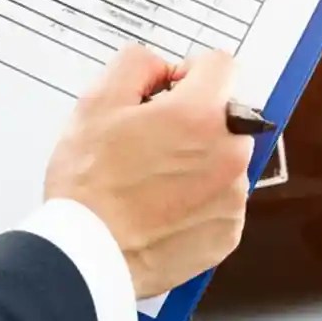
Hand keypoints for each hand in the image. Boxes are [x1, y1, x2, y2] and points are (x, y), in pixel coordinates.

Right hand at [44, 45, 253, 297]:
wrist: (87, 256)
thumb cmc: (90, 185)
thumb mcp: (97, 102)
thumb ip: (137, 64)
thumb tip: (161, 67)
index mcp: (202, 114)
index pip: (221, 65)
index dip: (188, 72)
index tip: (168, 93)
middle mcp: (230, 153)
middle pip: (225, 114)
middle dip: (194, 119)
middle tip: (151, 142)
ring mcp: (234, 195)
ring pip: (224, 157)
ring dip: (198, 160)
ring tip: (152, 181)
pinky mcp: (229, 230)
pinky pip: (222, 199)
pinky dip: (199, 199)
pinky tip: (163, 208)